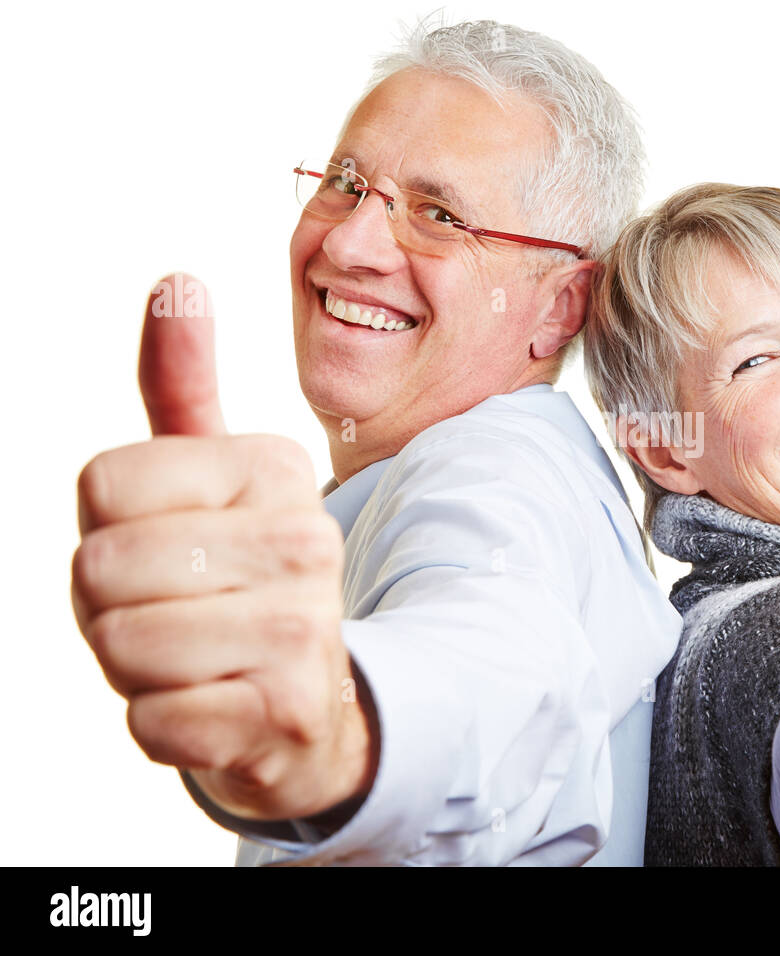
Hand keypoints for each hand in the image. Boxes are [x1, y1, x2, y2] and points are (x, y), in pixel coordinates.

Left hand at [71, 274, 375, 821]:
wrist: (309, 702)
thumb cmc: (236, 581)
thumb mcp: (209, 480)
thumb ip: (182, 383)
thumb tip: (175, 279)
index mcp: (276, 467)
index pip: (100, 485)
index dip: (104, 530)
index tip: (167, 548)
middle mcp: (306, 539)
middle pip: (98, 568)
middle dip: (109, 608)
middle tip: (175, 612)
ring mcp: (302, 630)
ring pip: (119, 645)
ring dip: (133, 668)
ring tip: (196, 659)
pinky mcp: (285, 712)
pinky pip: (148, 721)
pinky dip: (163, 724)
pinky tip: (216, 706)